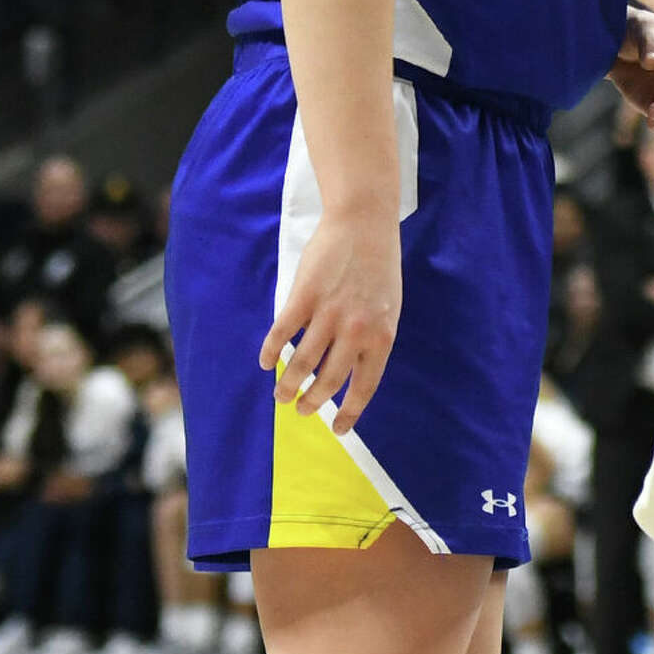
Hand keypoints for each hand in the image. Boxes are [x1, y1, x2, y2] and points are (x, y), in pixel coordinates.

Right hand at [259, 209, 400, 433]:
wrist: (363, 224)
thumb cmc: (378, 266)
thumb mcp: (387, 307)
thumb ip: (372, 338)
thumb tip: (352, 370)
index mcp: (382, 336)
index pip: (365, 386)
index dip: (350, 412)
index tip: (339, 430)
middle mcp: (356, 331)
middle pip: (330, 380)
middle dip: (313, 402)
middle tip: (302, 410)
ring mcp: (329, 314)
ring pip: (303, 362)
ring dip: (289, 384)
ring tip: (281, 395)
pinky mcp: (304, 297)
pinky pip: (282, 333)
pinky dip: (272, 351)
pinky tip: (266, 363)